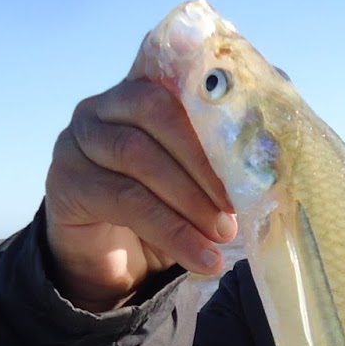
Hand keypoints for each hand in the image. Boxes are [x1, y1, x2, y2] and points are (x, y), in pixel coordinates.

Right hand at [44, 38, 236, 311]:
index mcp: (141, 89)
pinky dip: (172, 232)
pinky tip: (201, 259)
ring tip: (224, 235)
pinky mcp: (65, 183)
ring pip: (138, 156)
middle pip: (156, 112)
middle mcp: (102, 106)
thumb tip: (278, 151)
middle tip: (237, 204)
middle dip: (204, 159)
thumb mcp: (197, 178)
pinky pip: (124, 200)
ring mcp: (77, 141)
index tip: (252, 149)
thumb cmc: (165, 209)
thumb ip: (225, 153)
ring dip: (190, 199)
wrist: (113, 263)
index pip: (178, 82)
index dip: (215, 111)